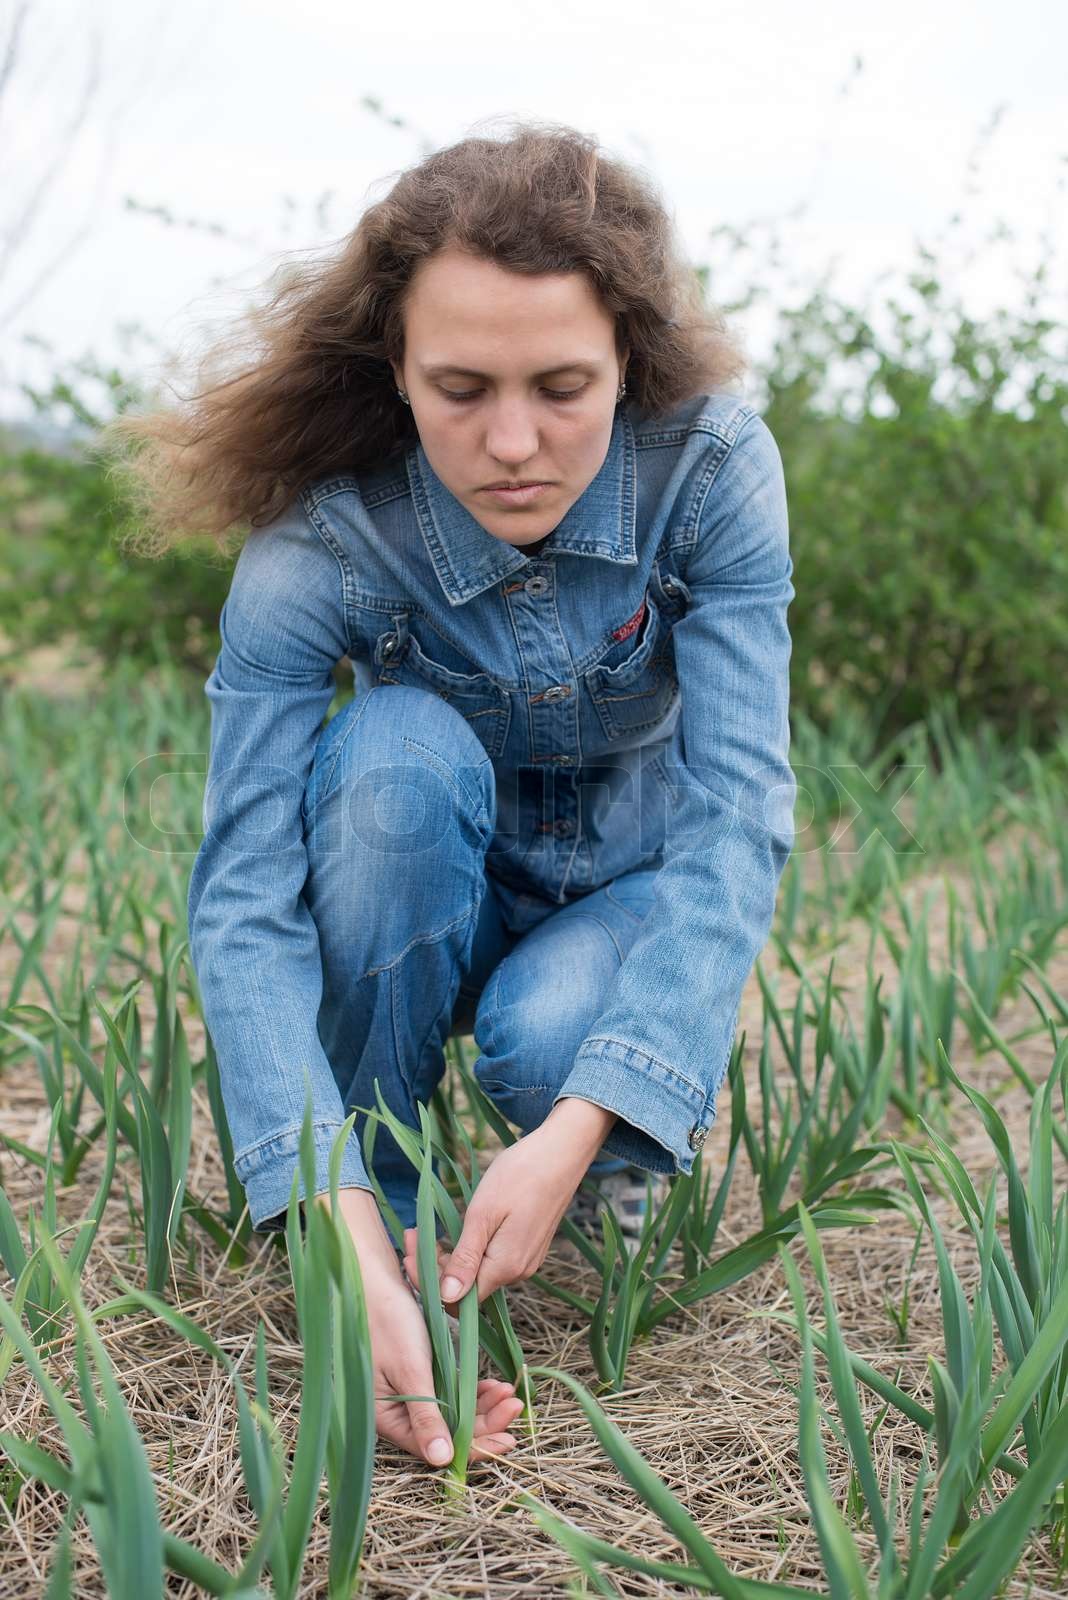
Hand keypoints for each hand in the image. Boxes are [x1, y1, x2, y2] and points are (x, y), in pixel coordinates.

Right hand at [317, 1186, 523, 1468]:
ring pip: (453, 1412)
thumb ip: (427, 1416)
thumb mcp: (410, 1370)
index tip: (507, 1440)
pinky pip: (450, 1392)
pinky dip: (472, 1390)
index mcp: (387, 1419)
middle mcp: (398, 1412)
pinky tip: (493, 1384)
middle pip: (448, 1431)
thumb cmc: (388, 1321)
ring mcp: (409, 1392)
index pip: (436, 1448)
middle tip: (515, 1406)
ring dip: (482, 1406)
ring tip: (508, 1394)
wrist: (374, 1279)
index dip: (474, 1446)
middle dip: (485, 1421)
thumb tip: (443, 1461)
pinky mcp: (419, 1374)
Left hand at [412, 1099, 616, 1306]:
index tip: (408, 1252)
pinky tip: (457, 1230)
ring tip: (427, 1229)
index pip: (458, 1298)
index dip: (428, 1282)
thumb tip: (448, 1298)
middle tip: (412, 1233)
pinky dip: (469, 1250)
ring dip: (450, 1256)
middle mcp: (518, 1272)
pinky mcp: (528, 1246)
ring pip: (478, 1273)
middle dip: (434, 1266)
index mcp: (505, 1267)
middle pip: (467, 1287)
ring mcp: (526, 1260)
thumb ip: (466, 1259)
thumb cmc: (520, 1175)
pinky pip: (491, 1260)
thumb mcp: (484, 1214)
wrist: (562, 1151)